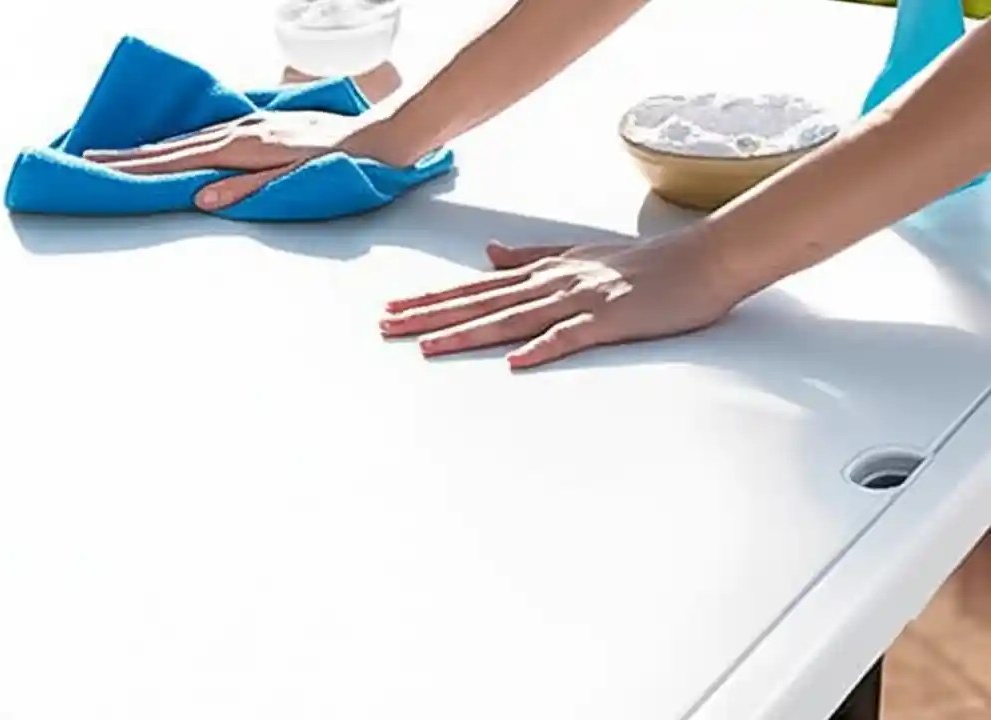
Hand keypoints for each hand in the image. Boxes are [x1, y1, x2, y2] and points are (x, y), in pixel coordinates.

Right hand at [83, 111, 406, 210]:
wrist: (383, 137)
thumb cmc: (344, 167)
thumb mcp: (296, 185)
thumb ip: (247, 192)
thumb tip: (200, 201)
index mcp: (246, 147)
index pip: (179, 159)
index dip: (138, 166)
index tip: (102, 169)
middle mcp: (244, 129)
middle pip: (177, 143)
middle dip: (132, 153)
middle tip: (92, 157)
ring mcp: (255, 124)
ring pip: (192, 135)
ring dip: (155, 145)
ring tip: (123, 153)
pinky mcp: (267, 125)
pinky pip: (212, 131)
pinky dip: (186, 139)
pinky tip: (181, 143)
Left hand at [379, 235, 738, 369]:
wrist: (703, 259)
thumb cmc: (643, 263)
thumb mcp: (577, 254)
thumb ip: (529, 256)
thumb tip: (486, 253)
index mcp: (544, 271)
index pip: (476, 287)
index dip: (433, 299)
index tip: (393, 308)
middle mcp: (553, 282)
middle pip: (481, 302)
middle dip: (431, 315)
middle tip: (386, 326)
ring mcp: (581, 300)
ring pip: (513, 318)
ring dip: (469, 332)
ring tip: (428, 346)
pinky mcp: (613, 320)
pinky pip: (572, 337)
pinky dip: (543, 347)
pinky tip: (514, 362)